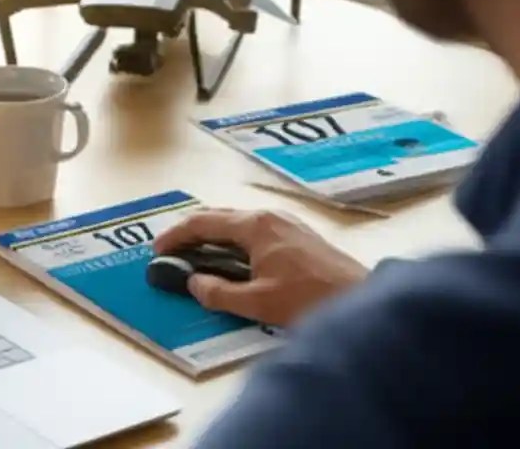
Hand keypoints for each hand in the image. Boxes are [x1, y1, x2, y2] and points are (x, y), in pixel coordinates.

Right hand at [154, 209, 367, 326]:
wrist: (361, 300)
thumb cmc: (309, 299)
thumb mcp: (258, 303)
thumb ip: (219, 293)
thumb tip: (193, 284)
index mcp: (255, 226)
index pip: (203, 222)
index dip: (176, 235)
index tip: (157, 250)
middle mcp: (269, 217)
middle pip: (219, 216)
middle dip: (191, 232)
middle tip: (171, 251)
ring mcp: (286, 223)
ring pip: (238, 222)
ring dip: (213, 236)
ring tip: (197, 256)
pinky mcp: (298, 236)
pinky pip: (254, 230)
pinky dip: (233, 240)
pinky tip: (232, 260)